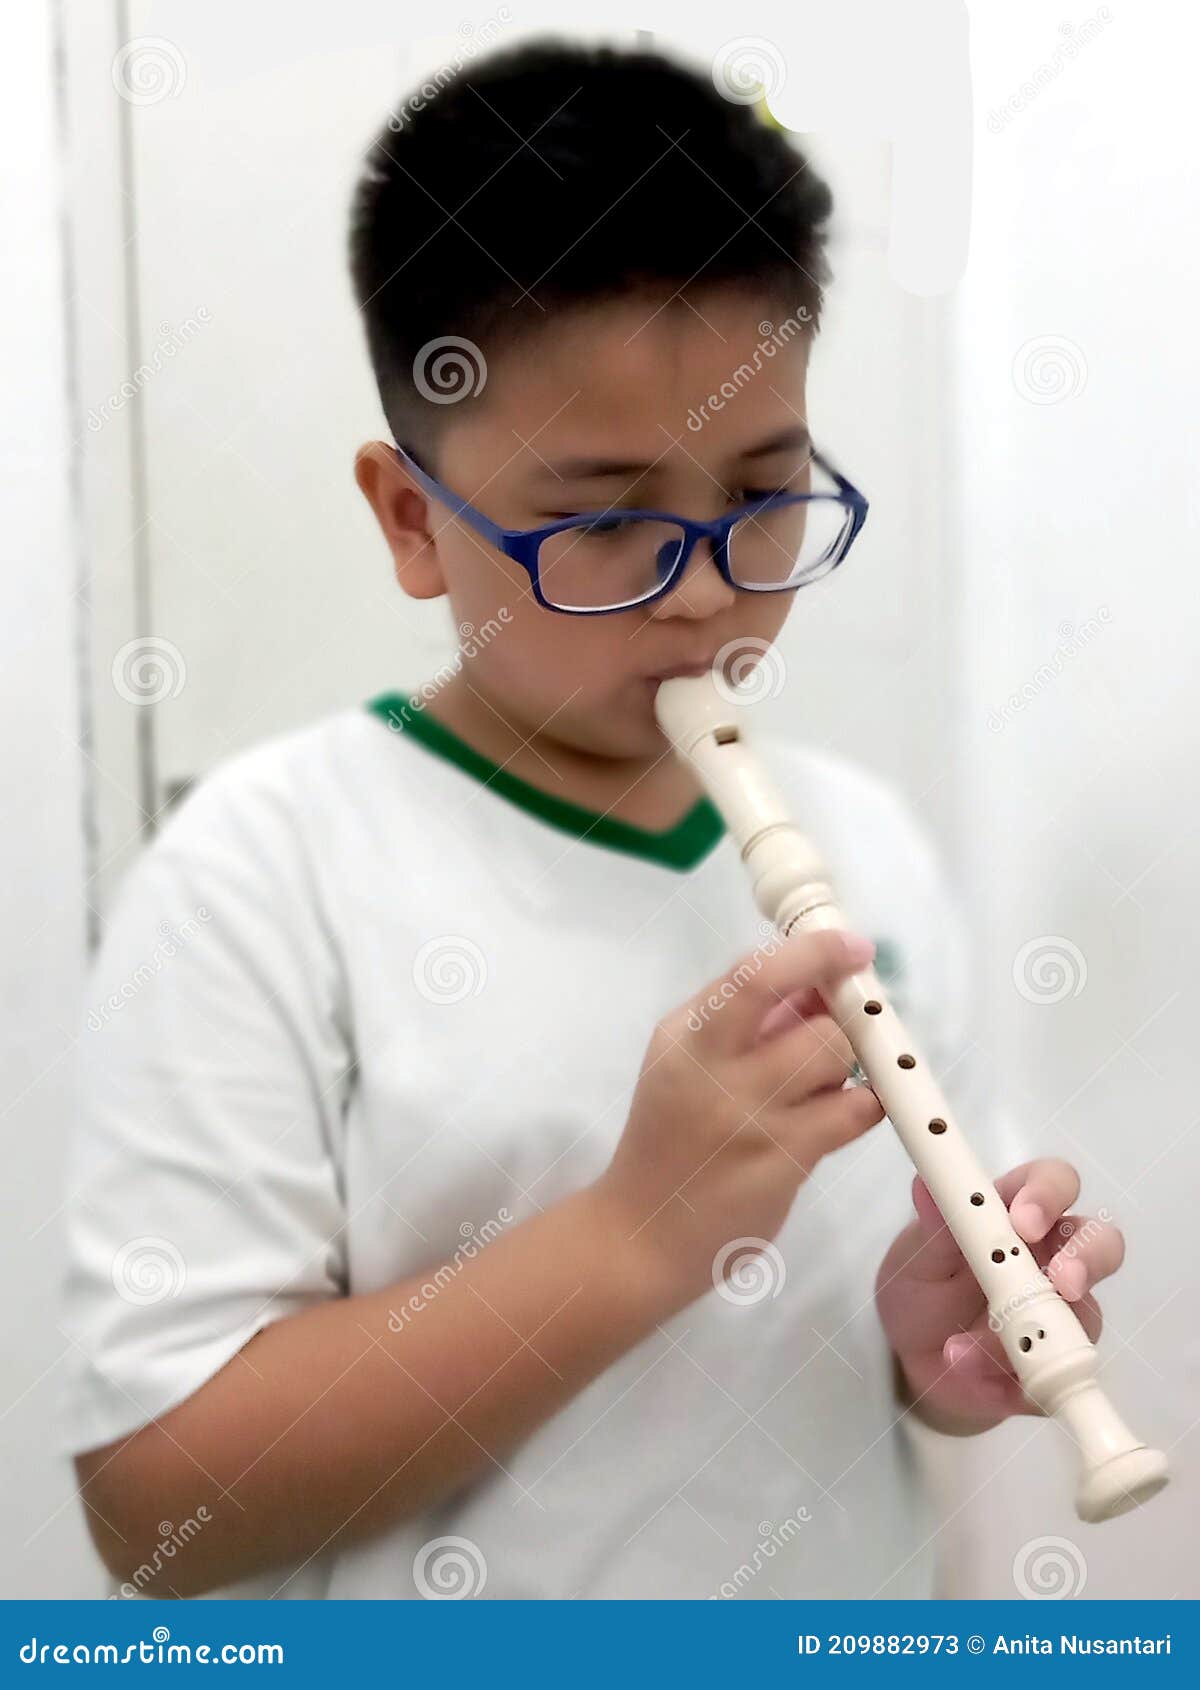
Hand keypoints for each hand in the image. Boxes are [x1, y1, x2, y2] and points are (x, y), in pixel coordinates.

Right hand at [596, 928, 885, 1309]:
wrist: (643, 1232)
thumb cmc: (670, 1139)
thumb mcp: (684, 1064)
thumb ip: (740, 1022)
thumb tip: (816, 983)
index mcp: (687, 1035)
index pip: (756, 974)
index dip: (816, 953)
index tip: (852, 948)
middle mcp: (714, 1068)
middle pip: (812, 1015)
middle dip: (839, 1018)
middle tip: (837, 1034)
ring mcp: (750, 1116)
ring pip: (834, 1057)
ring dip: (848, 1064)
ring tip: (826, 1085)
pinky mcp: (783, 1160)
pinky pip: (852, 1111)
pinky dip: (864, 1104)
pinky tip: (845, 1113)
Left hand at [876, 1158, 1124, 1431]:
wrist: (913, 1355)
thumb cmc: (922, 1286)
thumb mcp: (917, 1256)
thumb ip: (931, 1226)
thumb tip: (926, 1184)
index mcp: (1019, 1213)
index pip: (1054, 1183)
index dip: (1049, 1195)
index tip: (1025, 1221)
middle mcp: (1053, 1258)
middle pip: (1102, 1244)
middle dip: (1087, 1259)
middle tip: (1060, 1281)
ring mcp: (1065, 1313)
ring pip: (1083, 1317)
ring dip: (1026, 1333)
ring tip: (965, 1348)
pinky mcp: (1059, 1364)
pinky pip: (1051, 1372)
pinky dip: (1005, 1375)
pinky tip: (965, 1368)